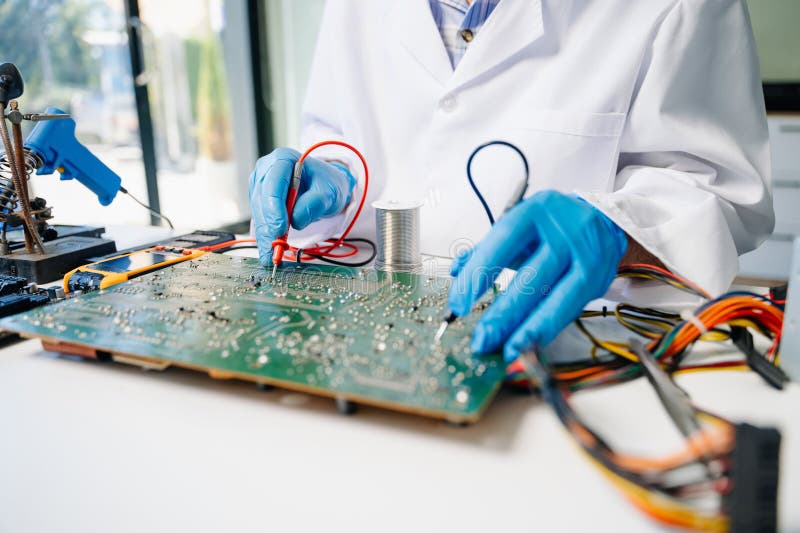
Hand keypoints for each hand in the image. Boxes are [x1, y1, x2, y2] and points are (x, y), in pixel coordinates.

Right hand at [249, 147, 355, 265]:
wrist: (324, 187)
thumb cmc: (326, 184)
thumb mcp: (329, 192)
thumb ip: (314, 204)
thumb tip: (296, 221)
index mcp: (283, 159)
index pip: (273, 183)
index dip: (274, 207)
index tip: (280, 228)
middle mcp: (266, 170)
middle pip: (262, 200)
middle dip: (268, 226)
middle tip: (274, 249)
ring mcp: (260, 186)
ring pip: (258, 213)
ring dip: (265, 235)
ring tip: (271, 256)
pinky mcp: (260, 201)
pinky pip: (261, 220)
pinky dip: (265, 237)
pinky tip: (269, 251)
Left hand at [448, 190, 627, 361]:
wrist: (603, 219)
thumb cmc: (552, 225)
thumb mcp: (519, 226)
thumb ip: (486, 248)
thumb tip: (456, 270)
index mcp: (534, 212)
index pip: (500, 244)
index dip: (477, 276)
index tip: (459, 304)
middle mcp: (562, 232)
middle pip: (528, 278)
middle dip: (502, 314)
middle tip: (480, 338)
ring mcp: (583, 255)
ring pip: (552, 298)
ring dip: (525, 329)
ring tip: (505, 349)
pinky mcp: (596, 278)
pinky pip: (569, 309)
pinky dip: (546, 329)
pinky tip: (529, 343)